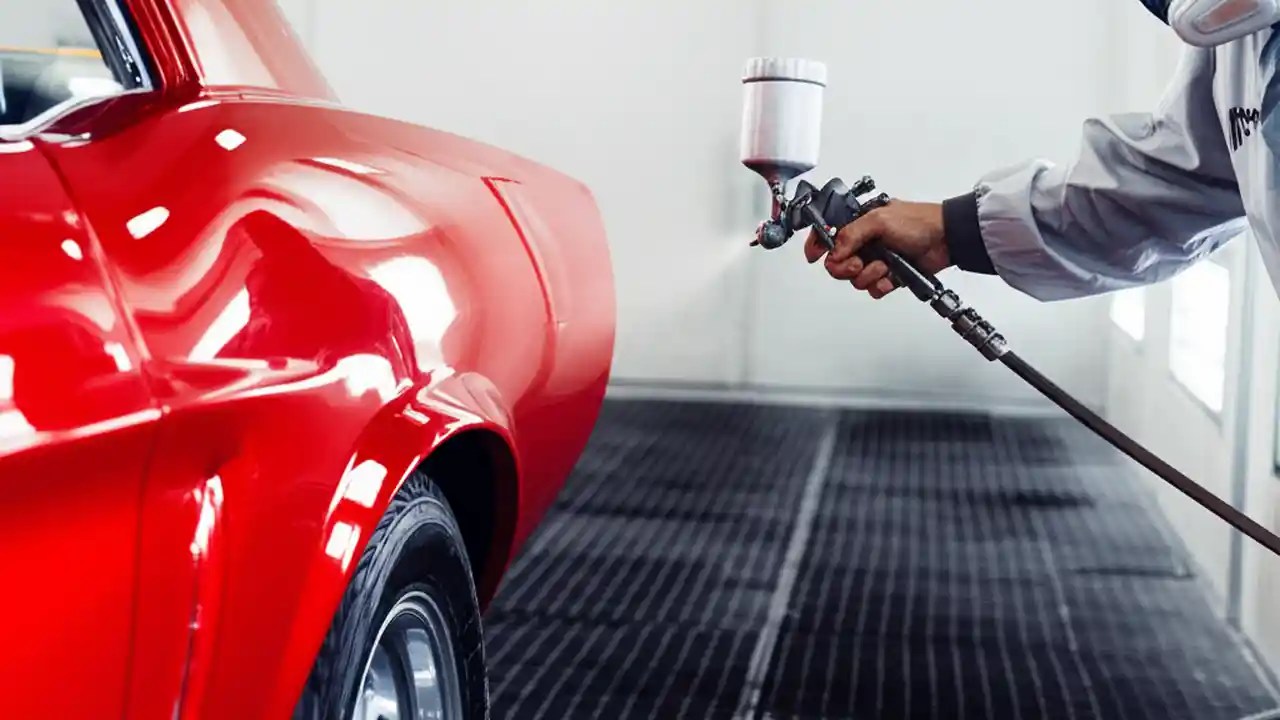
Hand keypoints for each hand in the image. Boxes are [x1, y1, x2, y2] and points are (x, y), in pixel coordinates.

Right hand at [804, 200, 950, 298]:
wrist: (946, 239)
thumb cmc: (919, 222)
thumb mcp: (879, 220)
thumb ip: (851, 235)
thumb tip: (833, 252)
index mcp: (858, 224)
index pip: (827, 234)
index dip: (816, 245)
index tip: (813, 256)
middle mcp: (864, 242)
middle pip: (836, 264)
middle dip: (845, 267)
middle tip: (858, 263)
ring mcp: (876, 259)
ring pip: (855, 279)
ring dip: (869, 275)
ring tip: (885, 266)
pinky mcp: (888, 275)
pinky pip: (873, 289)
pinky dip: (882, 285)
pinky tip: (892, 276)